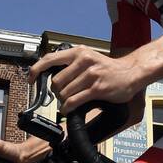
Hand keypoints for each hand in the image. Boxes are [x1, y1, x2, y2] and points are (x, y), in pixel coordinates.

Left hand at [28, 46, 144, 114]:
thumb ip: (71, 64)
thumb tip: (51, 77)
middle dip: (56, 92)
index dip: (36, 70)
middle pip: (56, 82)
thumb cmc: (108, 68)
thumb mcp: (88, 58)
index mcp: (78, 52)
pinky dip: (68, 108)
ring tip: (68, 103)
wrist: (131, 72)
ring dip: (63, 102)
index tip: (31, 79)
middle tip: (62, 96)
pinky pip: (74, 101)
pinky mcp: (97, 88)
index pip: (50, 59)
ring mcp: (91, 75)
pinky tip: (69, 109)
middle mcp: (83, 61)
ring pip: (64, 93)